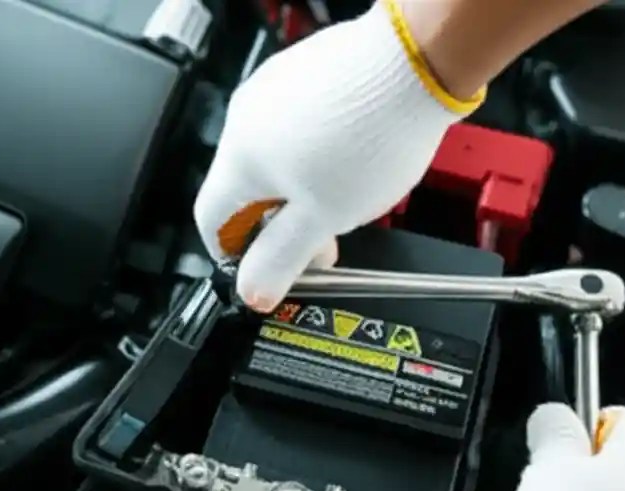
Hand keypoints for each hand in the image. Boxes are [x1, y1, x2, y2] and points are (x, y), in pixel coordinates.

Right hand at [192, 0, 481, 311]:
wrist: (414, 65)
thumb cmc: (370, 135)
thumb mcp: (324, 218)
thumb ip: (283, 258)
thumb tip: (253, 290)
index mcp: (239, 158)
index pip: (210, 221)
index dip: (235, 254)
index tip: (266, 269)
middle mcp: (246, 118)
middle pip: (246, 189)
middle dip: (280, 224)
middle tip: (321, 245)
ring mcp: (274, 90)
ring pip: (275, 157)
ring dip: (302, 188)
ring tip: (347, 200)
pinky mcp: (306, 73)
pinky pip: (299, 125)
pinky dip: (318, 152)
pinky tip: (356, 159)